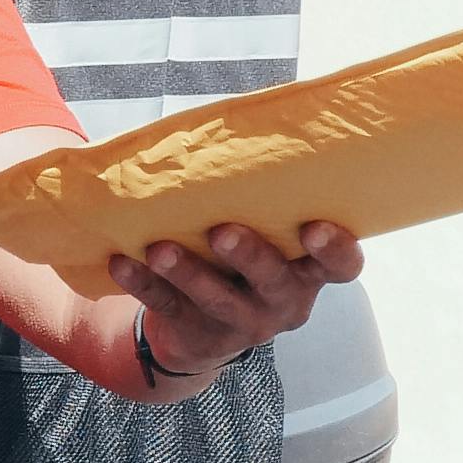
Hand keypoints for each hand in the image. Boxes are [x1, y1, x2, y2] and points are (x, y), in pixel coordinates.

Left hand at [113, 217, 361, 386]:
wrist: (204, 329)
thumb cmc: (243, 260)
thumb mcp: (268, 237)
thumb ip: (264, 202)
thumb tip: (241, 128)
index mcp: (307, 272)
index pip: (341, 268)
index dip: (335, 251)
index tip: (315, 228)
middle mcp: (282, 301)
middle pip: (273, 281)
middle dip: (249, 256)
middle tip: (222, 231)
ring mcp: (240, 322)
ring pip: (216, 299)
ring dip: (188, 272)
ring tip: (159, 249)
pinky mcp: (196, 333)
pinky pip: (166, 306)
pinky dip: (143, 284)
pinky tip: (121, 262)